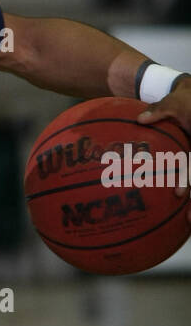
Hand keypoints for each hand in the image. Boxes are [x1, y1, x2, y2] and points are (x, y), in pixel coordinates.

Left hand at [138, 75, 190, 221]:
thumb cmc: (185, 100)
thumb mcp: (176, 101)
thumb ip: (160, 110)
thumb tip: (140, 119)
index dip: (187, 180)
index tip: (178, 194)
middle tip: (187, 221)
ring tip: (185, 224)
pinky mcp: (190, 161)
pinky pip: (186, 177)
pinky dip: (181, 191)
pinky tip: (174, 214)